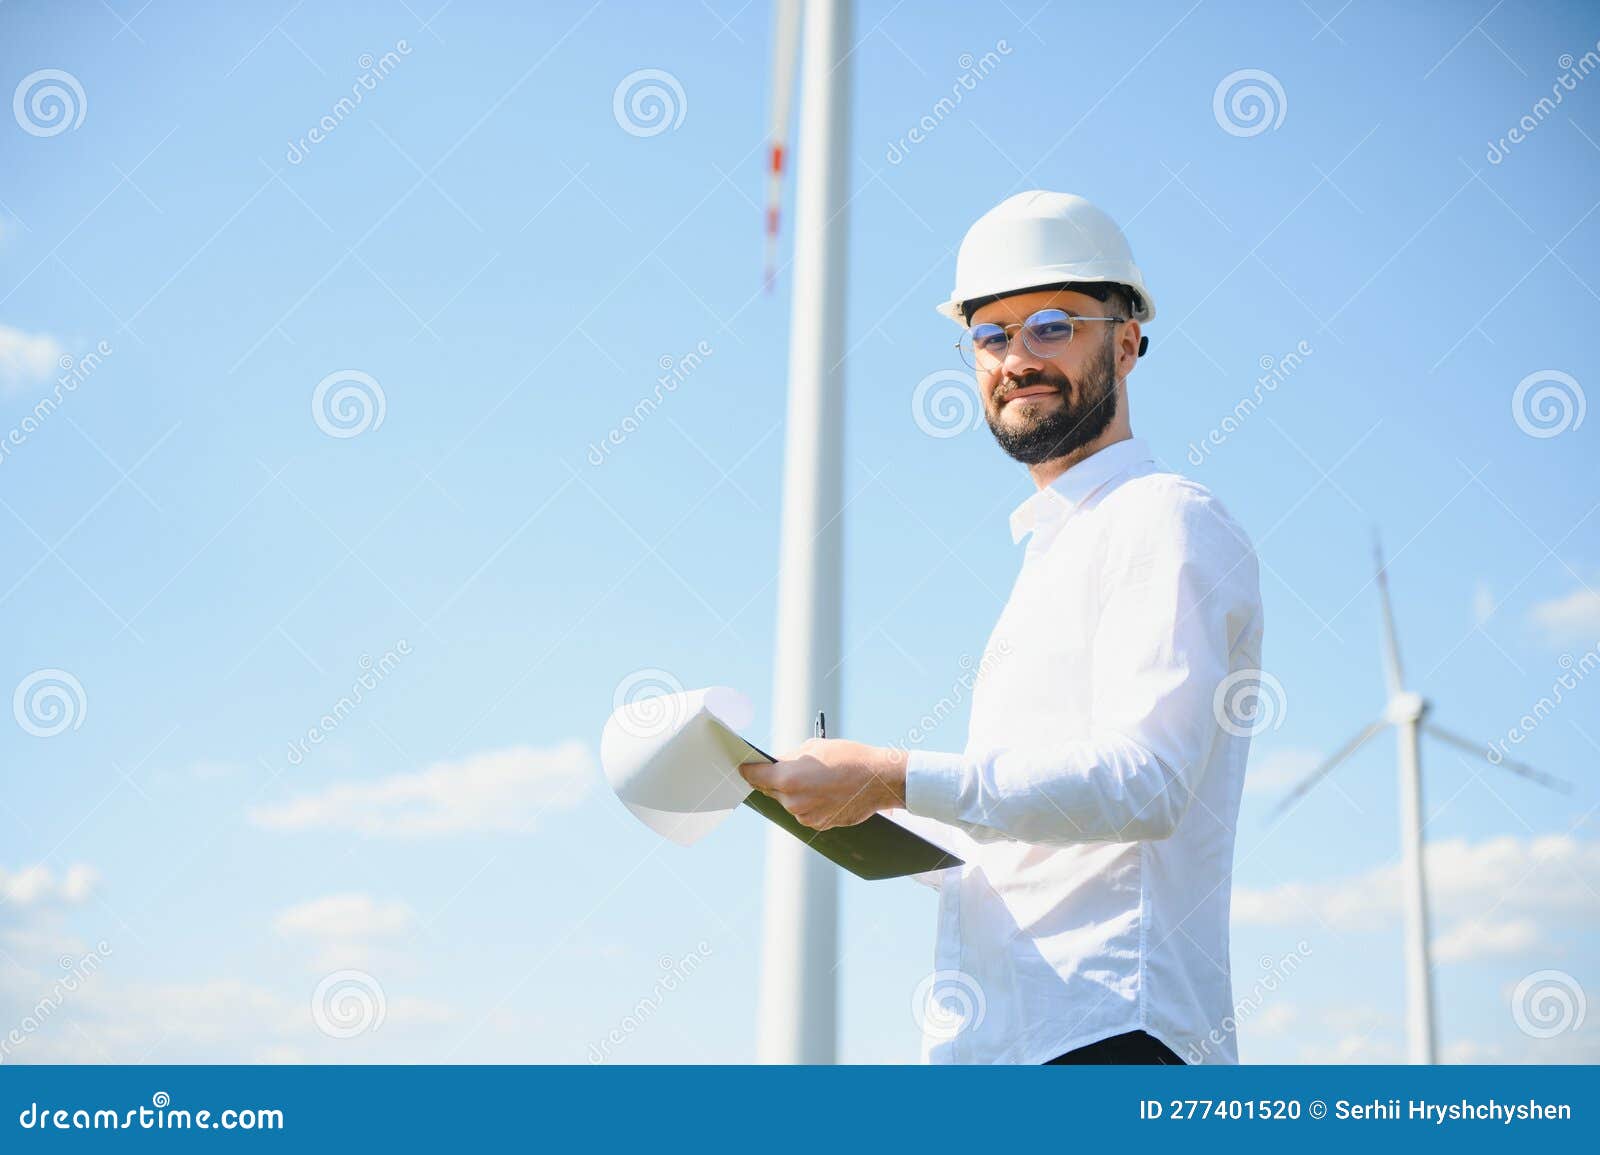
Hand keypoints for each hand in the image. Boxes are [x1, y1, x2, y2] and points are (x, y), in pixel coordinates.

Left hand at [738, 738, 907, 830]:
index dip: (748, 771)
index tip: (743, 768)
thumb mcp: (814, 748)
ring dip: (796, 792)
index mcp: (787, 778)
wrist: (877, 780)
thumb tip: (777, 765)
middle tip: (785, 770)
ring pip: (790, 802)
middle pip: (772, 790)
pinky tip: (826, 791)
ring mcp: (805, 816)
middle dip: (776, 780)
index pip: (755, 776)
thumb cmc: (848, 757)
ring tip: (816, 779)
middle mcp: (792, 801)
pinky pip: (805, 812)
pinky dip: (810, 803)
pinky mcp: (818, 825)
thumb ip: (790, 759)